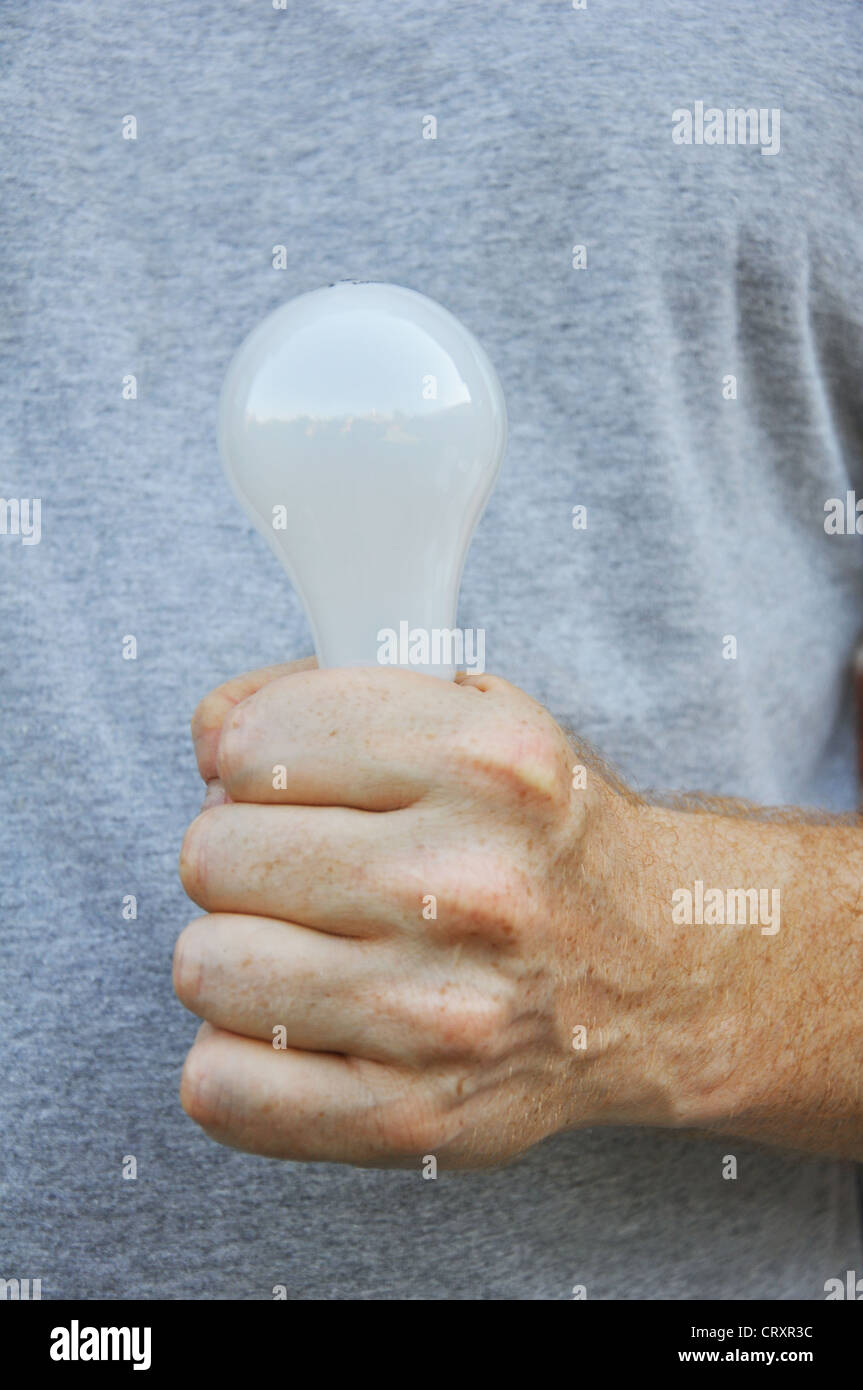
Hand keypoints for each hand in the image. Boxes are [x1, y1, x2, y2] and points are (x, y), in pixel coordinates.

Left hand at [174, 662, 751, 1167]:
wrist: (660, 973)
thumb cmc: (539, 840)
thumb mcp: (472, 719)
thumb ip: (324, 695)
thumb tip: (210, 732)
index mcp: (486, 760)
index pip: (251, 742)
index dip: (247, 760)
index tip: (282, 783)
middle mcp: (468, 884)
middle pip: (214, 855)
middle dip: (242, 856)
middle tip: (300, 873)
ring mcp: (443, 1012)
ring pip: (206, 967)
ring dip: (236, 954)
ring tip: (306, 947)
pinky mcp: (416, 1117)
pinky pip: (224, 1088)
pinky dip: (236, 1058)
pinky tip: (299, 1027)